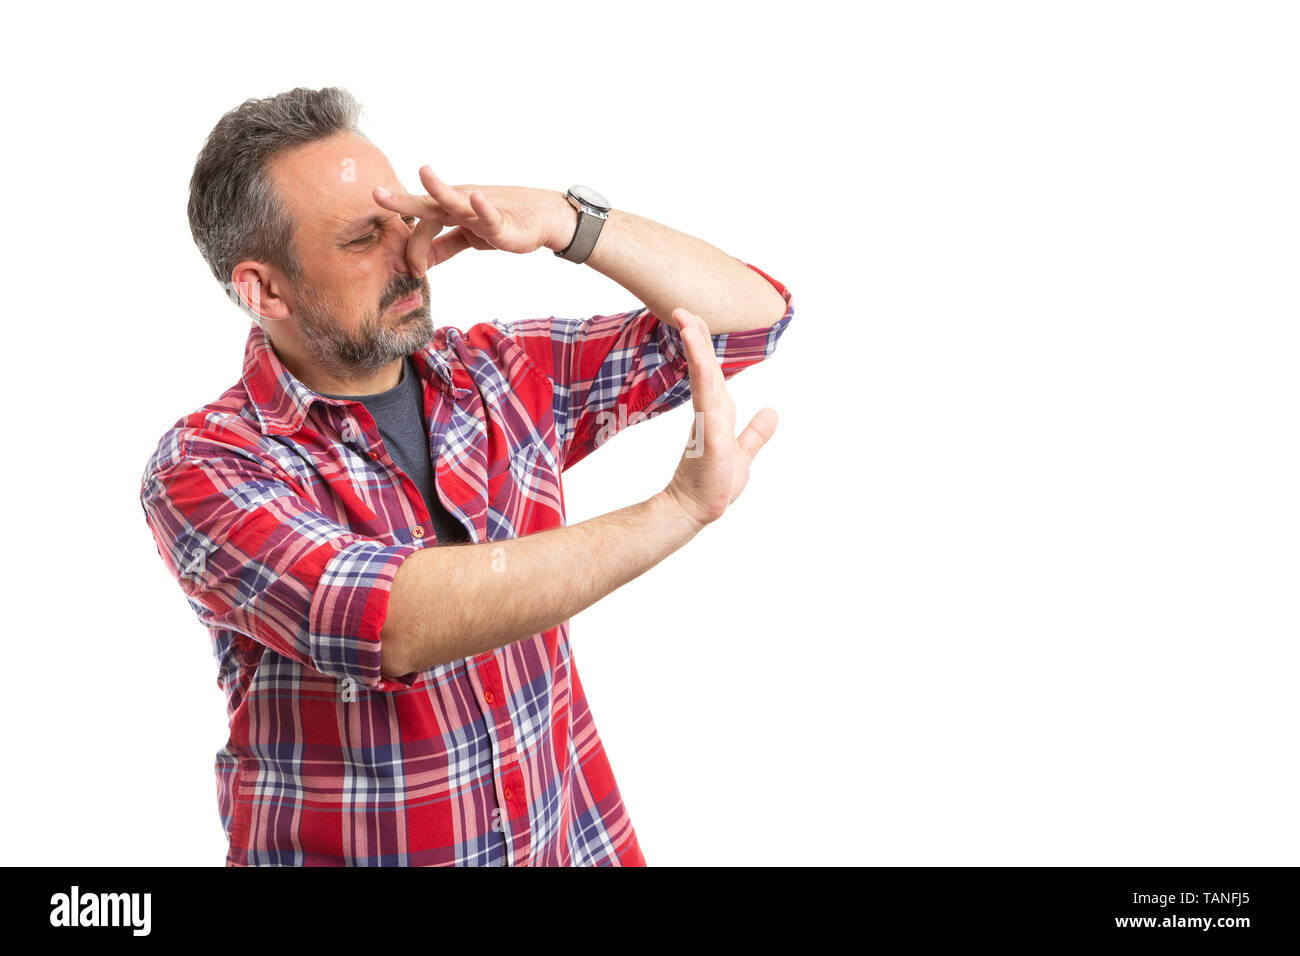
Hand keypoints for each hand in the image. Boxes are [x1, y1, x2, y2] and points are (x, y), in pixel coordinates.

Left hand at [372, 167, 573, 275]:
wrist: (541, 218)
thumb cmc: (503, 222)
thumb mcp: (467, 237)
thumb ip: (443, 247)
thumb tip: (421, 262)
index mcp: (450, 210)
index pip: (423, 228)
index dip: (414, 250)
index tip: (414, 272)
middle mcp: (461, 203)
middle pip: (429, 204)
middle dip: (403, 201)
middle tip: (377, 194)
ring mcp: (480, 209)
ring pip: (456, 200)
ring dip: (439, 188)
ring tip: (424, 173)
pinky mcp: (502, 220)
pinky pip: (491, 214)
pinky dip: (484, 207)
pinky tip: (478, 199)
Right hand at [663, 308, 778, 530]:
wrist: (696, 510)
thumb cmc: (714, 484)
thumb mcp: (743, 453)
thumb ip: (756, 433)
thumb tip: (772, 412)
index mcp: (718, 413)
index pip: (710, 371)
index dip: (703, 345)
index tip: (692, 320)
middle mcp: (710, 412)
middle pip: (704, 367)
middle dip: (695, 336)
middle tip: (680, 310)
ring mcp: (708, 423)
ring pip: (704, 378)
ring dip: (697, 349)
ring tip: (686, 322)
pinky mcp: (711, 438)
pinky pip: (708, 403)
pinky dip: (704, 380)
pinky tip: (701, 362)